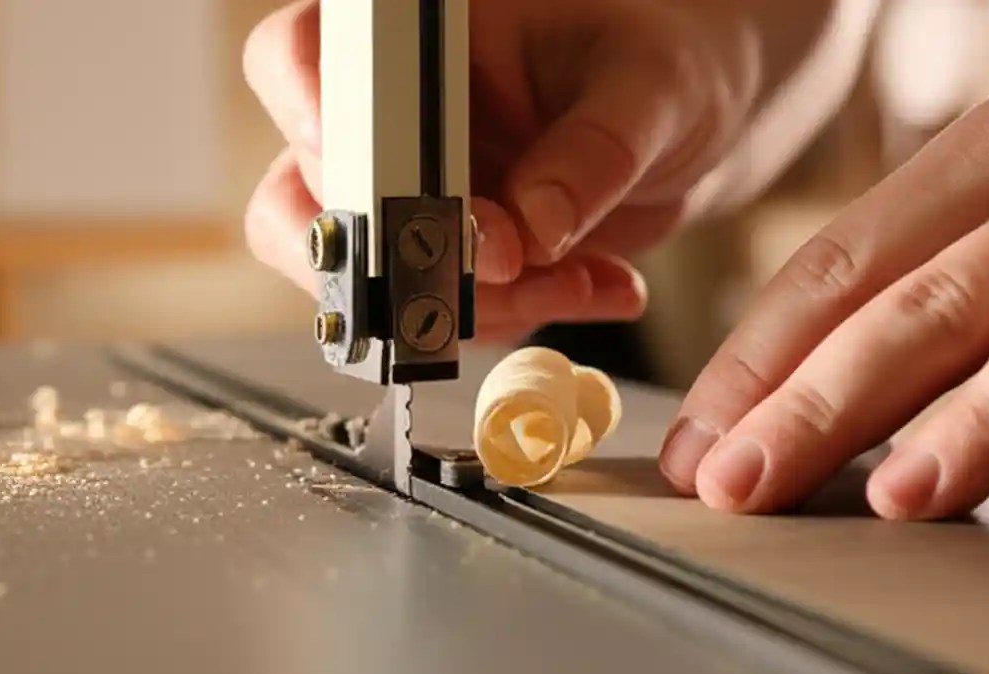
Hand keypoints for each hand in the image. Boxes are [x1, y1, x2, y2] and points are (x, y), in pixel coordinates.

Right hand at [243, 0, 779, 341]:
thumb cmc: (661, 68)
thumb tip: (528, 232)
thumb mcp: (650, 91)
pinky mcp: (435, 258)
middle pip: (299, 195)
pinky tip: (593, 285)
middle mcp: (385, 119)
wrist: (689, 129)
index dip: (304, 116)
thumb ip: (591, 154)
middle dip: (387, 258)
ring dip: (467, 305)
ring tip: (578, 278)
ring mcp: (401, 195)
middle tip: (491, 268)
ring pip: (358, 278)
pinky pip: (433, 313)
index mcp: (412, 39)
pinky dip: (514, 319)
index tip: (372, 185)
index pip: (300, 56)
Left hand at [662, 88, 988, 520]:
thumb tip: (784, 406)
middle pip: (903, 307)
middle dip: (809, 406)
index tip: (695, 445)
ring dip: (954, 428)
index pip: (832, 269)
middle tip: (735, 486)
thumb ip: (912, 293)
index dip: (752, 362)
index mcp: (976, 157)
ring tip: (888, 495)